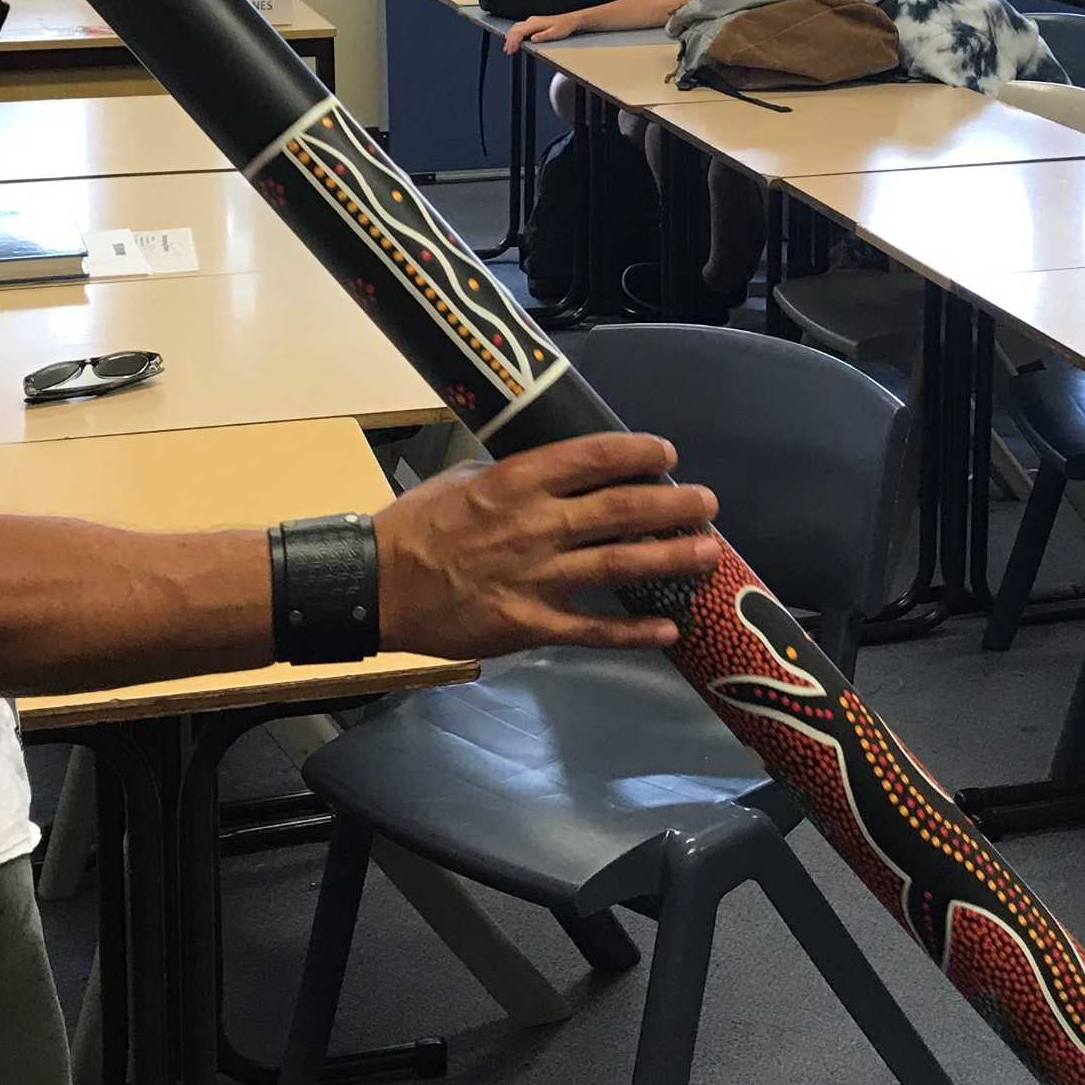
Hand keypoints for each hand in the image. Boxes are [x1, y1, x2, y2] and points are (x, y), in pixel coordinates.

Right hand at [373, 434, 721, 657]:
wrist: (376, 585)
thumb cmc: (418, 524)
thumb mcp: (464, 477)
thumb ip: (516, 475)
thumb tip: (560, 469)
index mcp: (517, 481)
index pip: (593, 458)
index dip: (638, 454)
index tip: (668, 455)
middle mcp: (535, 524)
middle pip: (621, 508)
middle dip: (672, 504)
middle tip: (707, 503)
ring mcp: (536, 577)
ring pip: (618, 563)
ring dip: (670, 558)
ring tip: (708, 553)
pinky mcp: (530, 624)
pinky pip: (592, 629)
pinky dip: (633, 631)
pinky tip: (668, 629)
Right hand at [503, 11, 583, 54]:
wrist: (570, 21)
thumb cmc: (564, 27)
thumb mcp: (555, 33)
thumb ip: (543, 36)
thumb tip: (533, 39)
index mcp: (535, 23)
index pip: (519, 32)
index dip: (514, 42)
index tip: (512, 50)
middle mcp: (532, 21)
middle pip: (515, 30)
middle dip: (510, 41)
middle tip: (508, 52)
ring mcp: (532, 21)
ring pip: (516, 28)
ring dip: (511, 38)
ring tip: (508, 48)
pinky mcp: (533, 23)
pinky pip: (520, 28)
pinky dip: (514, 34)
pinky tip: (513, 40)